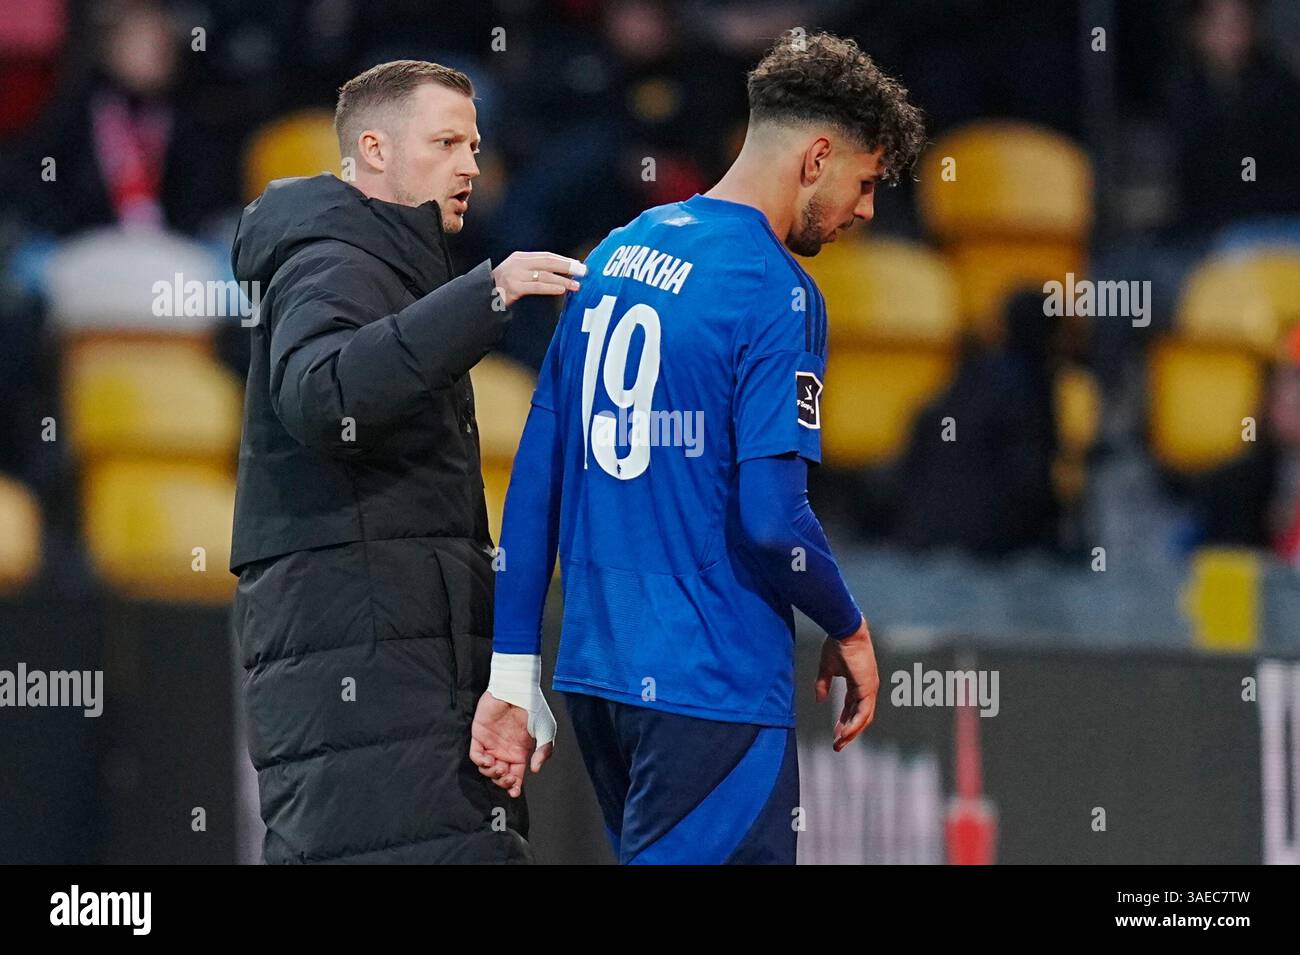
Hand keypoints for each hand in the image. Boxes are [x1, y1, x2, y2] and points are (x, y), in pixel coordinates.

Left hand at [469, 691, 552, 797]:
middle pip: (499, 775)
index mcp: (520, 752)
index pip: (515, 775)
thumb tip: (535, 770)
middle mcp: (505, 750)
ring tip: (499, 768)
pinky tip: (489, 760)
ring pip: (486, 768)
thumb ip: (544, 752)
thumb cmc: (534, 707)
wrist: (519, 688)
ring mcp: (491, 743)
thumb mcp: (546, 731)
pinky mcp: (479, 734)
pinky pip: (475, 755)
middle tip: (507, 777)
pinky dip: (480, 762)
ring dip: (492, 774)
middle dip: (503, 782)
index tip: (515, 792)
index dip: (514, 786)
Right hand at [491, 251, 585, 308]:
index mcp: (520, 257)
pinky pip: (536, 286)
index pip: (546, 256)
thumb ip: (533, 272)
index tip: (578, 265)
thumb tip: (559, 275)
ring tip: (576, 285)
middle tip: (583, 271)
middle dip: (567, 266)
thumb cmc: (501, 288)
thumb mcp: (517, 275)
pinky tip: (561, 290)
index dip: (563, 260)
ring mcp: (515, 274)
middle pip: (548, 261)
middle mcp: (518, 263)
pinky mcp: (513, 287)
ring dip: (563, 280)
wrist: (480, 298)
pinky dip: (550, 287)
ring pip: (544, 275)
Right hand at [814, 616, 879, 751]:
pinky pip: (862, 713)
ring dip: (851, 733)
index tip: (836, 733)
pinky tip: (845, 734)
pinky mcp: (867, 688)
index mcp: (858, 683)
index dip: (844, 721)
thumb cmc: (837, 644)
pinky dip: (854, 725)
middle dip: (849, 731)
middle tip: (838, 745)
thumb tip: (820, 700)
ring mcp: (869, 688)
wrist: (844, 629)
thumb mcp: (826, 668)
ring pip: (863, 718)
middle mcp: (867, 688)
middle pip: (860, 716)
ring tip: (839, 744)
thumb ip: (823, 685)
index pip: (853, 707)